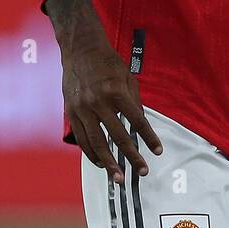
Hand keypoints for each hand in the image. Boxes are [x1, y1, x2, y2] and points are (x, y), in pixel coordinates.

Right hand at [45, 0, 162, 181]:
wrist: (80, 50)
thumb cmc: (108, 63)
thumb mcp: (127, 78)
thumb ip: (134, 102)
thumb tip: (140, 126)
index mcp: (116, 91)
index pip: (136, 120)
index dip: (148, 137)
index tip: (157, 151)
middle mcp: (98, 102)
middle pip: (118, 136)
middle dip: (131, 156)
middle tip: (142, 171)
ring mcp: (82, 109)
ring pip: (96, 143)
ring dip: (109, 163)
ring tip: (119, 177)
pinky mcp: (71, 113)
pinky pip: (82, 139)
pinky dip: (91, 153)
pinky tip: (101, 163)